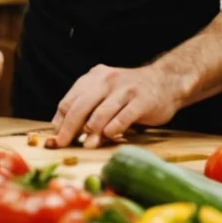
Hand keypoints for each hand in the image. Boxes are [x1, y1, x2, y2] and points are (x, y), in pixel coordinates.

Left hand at [52, 65, 180, 148]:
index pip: (69, 101)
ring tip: (87, 145)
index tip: (56, 139)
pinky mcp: (142, 101)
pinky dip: (113, 130)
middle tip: (63, 145)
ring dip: (91, 132)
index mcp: (94, 78)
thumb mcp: (105, 95)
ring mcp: (125, 90)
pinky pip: (122, 118)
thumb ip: (86, 109)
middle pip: (80, 107)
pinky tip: (110, 136)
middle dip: (69, 129)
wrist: (166, 82)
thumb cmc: (129, 94)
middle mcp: (107, 80)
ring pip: (100, 114)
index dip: (60, 122)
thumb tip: (61, 130)